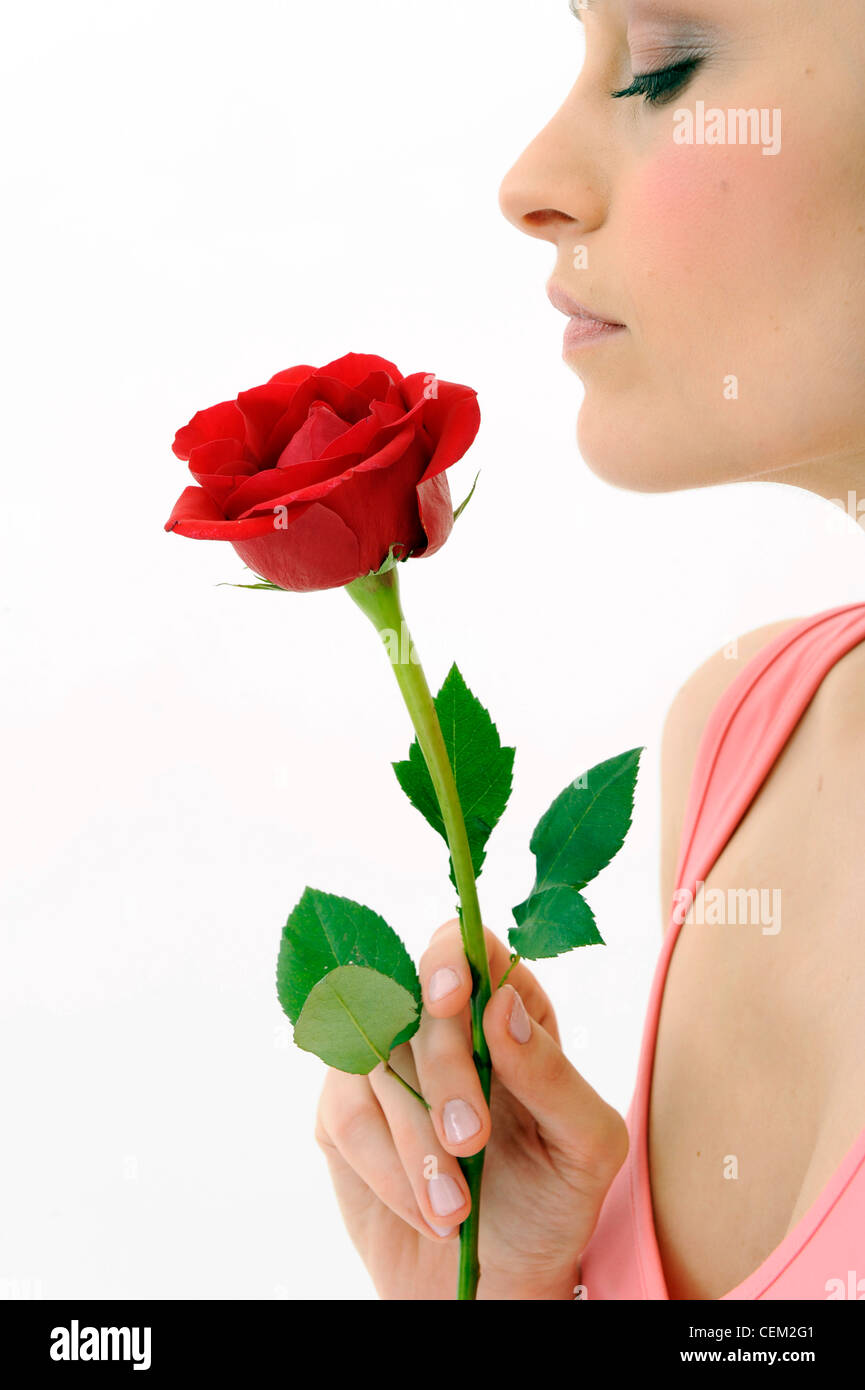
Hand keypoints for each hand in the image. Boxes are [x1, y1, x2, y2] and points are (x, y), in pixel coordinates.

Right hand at [314, 922, 627, 1298]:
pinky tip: (429, 1212)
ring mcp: (387, 1065)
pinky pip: (348, 1117)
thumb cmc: (551, 1203)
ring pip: (376, 1063)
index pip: (467, 949)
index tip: (451, 997)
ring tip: (457, 1209)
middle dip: (442, 1076)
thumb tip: (501, 1005)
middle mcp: (442, 1026)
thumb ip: (552, 1074)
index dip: (450, 960)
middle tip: (471, 1143)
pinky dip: (389, 1172)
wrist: (497, 1285)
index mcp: (508, 1010)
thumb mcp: (585, 1147)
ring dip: (417, 1144)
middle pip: (413, 1002)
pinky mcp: (346, 1113)